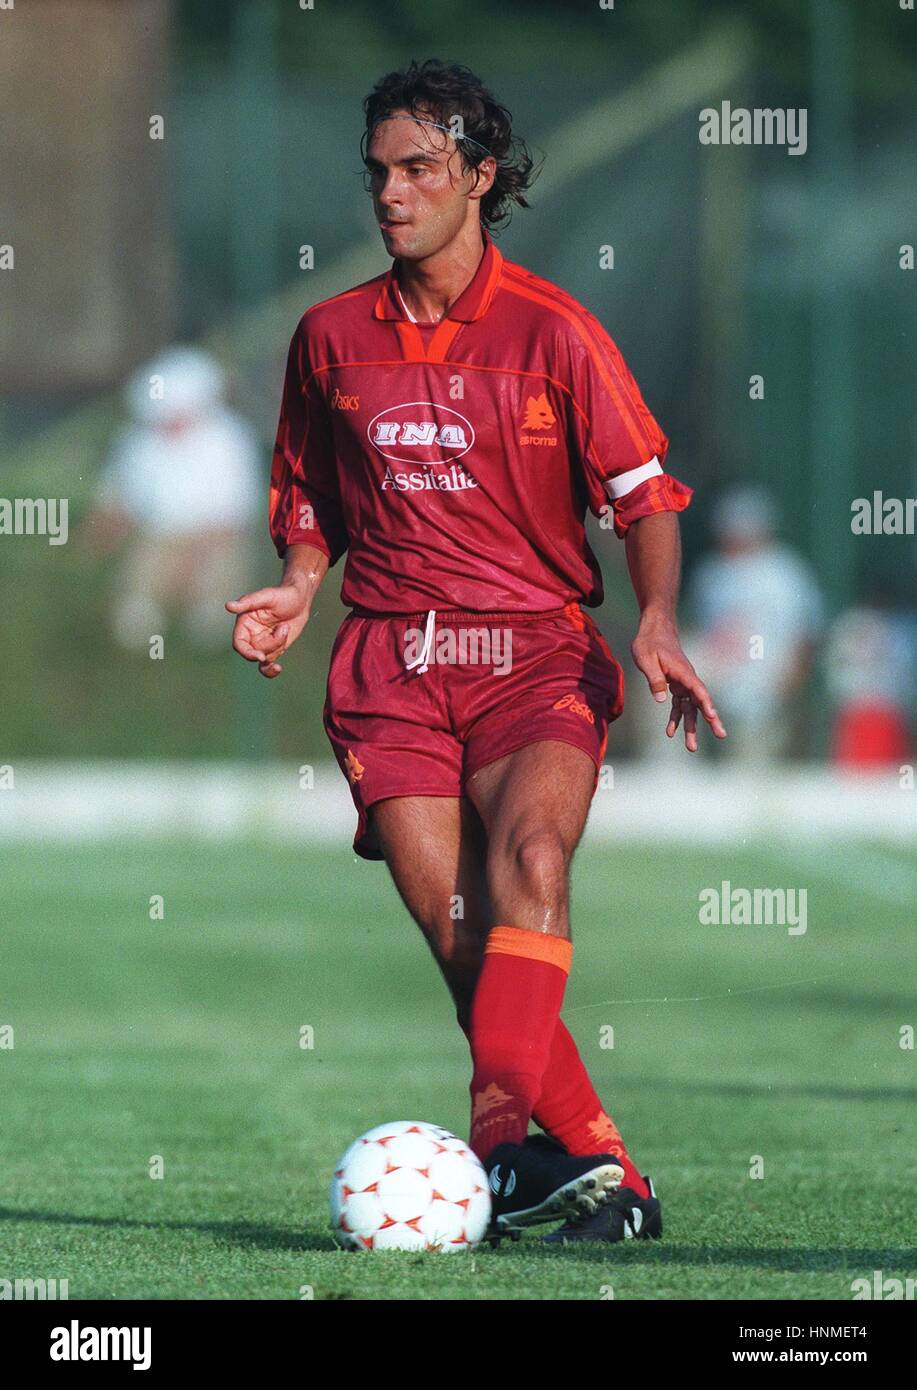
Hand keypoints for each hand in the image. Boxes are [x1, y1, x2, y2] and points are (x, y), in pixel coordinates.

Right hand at [225, 577, 310, 678]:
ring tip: (285, 628)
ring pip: (265, 658)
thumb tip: (228, 606)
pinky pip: (267, 665)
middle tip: (283, 628)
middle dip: (271, 645)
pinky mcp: (273, 648)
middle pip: (255, 652)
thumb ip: (248, 602)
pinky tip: (278, 669)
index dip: (247, 653)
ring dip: (278, 647)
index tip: (261, 656)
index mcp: (244, 623)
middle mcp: (250, 635)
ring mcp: (262, 643)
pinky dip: (271, 670)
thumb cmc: (282, 594)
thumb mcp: (266, 597)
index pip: (239, 644)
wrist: (300, 599)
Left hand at [631, 614, 726, 751]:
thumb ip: (654, 678)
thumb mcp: (646, 658)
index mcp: (683, 671)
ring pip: (691, 708)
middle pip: (701, 702)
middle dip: (711, 720)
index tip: (713, 716)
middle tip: (721, 735)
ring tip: (692, 747)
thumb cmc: (649, 642)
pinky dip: (676, 718)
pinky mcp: (676, 685)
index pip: (698, 689)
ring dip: (691, 727)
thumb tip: (661, 699)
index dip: (706, 703)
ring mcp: (682, 683)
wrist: (654, 629)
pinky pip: (679, 705)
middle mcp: (687, 679)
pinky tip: (670, 732)